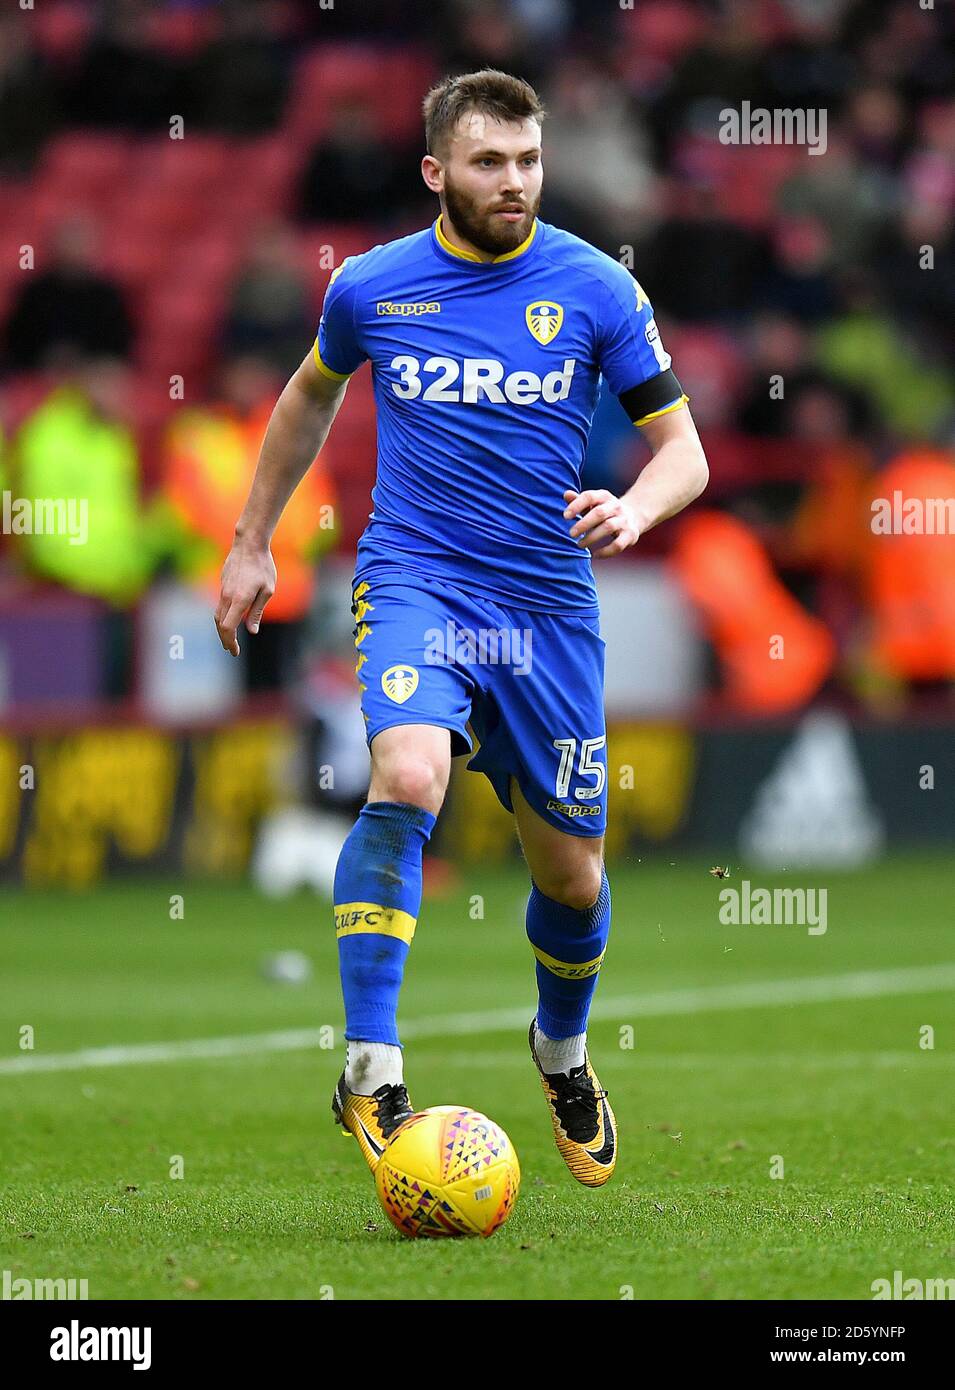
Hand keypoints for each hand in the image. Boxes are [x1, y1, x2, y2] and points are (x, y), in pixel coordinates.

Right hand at [214, 538, 275, 655]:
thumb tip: (251, 630)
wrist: (249, 544)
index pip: (228, 627)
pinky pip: (220, 605)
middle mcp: (227, 596)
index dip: (230, 642)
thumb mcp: (267, 590)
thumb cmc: (263, 566)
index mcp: (239, 599)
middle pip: (220, 624)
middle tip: (232, 650)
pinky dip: (223, 617)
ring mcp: (223, 589)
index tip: (235, 652)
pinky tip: (230, 620)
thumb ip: (257, 611)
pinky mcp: (222, 584)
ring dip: (222, 629)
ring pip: (218, 615)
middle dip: (225, 639)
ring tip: (229, 639)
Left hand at [563, 489, 640, 558]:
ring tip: (579, 544)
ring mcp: (624, 520)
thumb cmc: (604, 511)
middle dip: (583, 524)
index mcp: (604, 496)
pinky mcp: (630, 535)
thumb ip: (578, 501)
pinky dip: (606, 551)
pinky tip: (595, 554)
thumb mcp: (592, 503)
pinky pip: (618, 544)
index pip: (590, 497)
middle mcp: (615, 506)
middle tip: (571, 533)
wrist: (633, 516)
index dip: (576, 505)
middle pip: (599, 513)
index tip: (565, 516)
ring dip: (592, 537)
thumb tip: (566, 494)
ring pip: (608, 527)